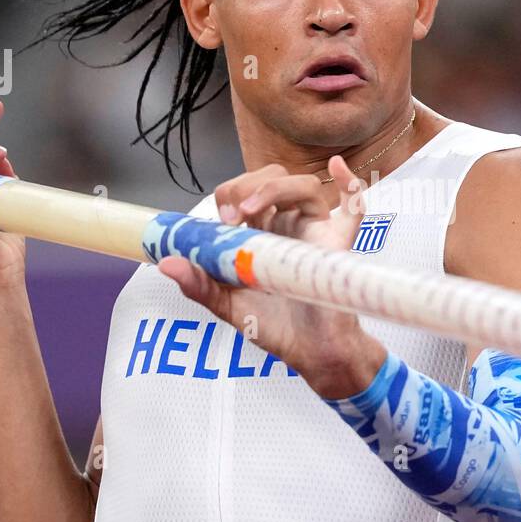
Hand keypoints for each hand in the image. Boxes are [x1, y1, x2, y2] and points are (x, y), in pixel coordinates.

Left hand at [157, 155, 385, 396]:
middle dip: (248, 185)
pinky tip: (338, 166)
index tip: (223, 219)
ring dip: (276, 187)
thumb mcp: (228, 306)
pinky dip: (351, 185)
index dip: (231, 194)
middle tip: (235, 216)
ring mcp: (314, 232)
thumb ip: (199, 285)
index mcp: (261, 232)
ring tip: (253, 209)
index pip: (244, 191)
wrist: (309, 354)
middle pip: (273, 177)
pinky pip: (354, 210)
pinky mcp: (337, 246)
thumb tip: (166, 263)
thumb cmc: (274, 328)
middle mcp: (288, 225)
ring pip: (304, 186)